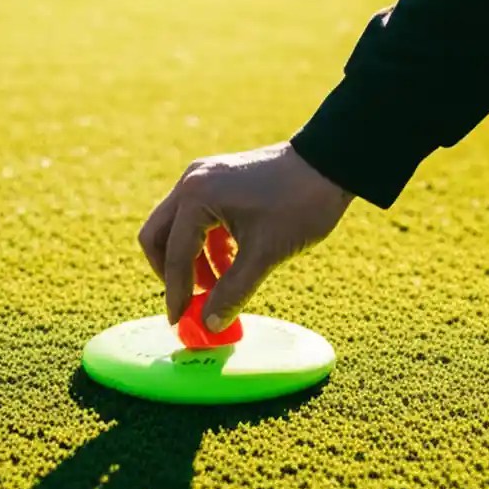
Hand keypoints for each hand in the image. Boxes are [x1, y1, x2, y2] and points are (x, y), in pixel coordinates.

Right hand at [138, 142, 353, 330]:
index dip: (177, 293)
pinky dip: (206, 244)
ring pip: (177, 227)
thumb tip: (210, 325)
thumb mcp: (265, 255)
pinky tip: (230, 263)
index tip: (181, 321)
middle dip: (171, 273)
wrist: (331, 163)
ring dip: (192, 260)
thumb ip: (233, 292)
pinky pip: (197, 217)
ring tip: (219, 285)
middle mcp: (191, 182)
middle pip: (158, 236)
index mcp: (197, 197)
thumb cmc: (299, 205)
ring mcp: (203, 177)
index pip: (174, 254)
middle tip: (189, 301)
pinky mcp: (218, 178)